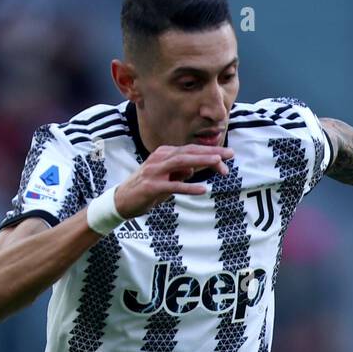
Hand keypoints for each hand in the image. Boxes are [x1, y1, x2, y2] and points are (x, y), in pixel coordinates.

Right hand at [114, 144, 233, 218]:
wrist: (122, 201)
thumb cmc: (146, 189)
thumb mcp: (166, 178)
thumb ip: (180, 172)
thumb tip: (195, 168)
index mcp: (165, 154)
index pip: (191, 150)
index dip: (211, 151)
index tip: (228, 154)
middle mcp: (160, 158)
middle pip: (190, 152)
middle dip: (211, 153)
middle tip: (230, 154)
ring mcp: (155, 171)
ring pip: (182, 163)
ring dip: (202, 162)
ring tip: (219, 163)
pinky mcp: (152, 186)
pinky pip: (173, 186)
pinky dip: (189, 187)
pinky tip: (203, 190)